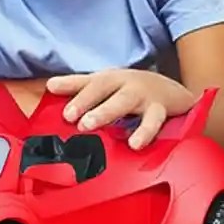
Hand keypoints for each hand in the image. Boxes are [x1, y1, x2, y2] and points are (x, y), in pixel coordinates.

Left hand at [46, 69, 197, 148]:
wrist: (175, 91)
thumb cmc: (133, 89)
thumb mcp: (107, 84)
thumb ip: (78, 85)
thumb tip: (49, 85)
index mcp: (110, 79)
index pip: (87, 82)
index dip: (70, 88)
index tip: (53, 94)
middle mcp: (126, 83)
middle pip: (103, 87)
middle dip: (86, 100)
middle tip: (69, 116)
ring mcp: (144, 95)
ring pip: (125, 101)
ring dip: (107, 112)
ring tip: (90, 125)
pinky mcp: (161, 110)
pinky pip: (153, 121)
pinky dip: (144, 132)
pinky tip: (134, 144)